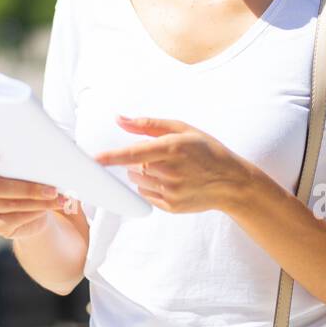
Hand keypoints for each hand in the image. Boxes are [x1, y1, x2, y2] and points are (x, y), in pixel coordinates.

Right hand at [0, 144, 75, 239]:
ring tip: (58, 200)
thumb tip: (55, 153)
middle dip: (24, 188)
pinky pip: (9, 221)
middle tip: (51, 189)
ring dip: (35, 202)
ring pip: (5, 205)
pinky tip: (45, 211)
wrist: (37, 207)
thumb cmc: (33, 178)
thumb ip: (33, 158)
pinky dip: (31, 215)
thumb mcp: (33, 165)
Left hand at [94, 116, 255, 214]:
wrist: (231, 182)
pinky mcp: (171, 207)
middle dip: (138, 160)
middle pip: (133, 167)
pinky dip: (151, 187)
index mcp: (172, 149)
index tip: (93, 159)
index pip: (133, 154)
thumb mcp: (183, 129)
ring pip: (137, 181)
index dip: (111, 157)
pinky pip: (146, 195)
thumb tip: (120, 119)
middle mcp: (170, 172)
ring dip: (143, 173)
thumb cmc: (207, 151)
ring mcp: (170, 192)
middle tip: (160, 157)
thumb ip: (148, 123)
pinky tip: (171, 182)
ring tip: (167, 169)